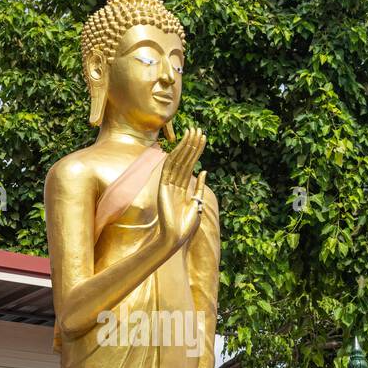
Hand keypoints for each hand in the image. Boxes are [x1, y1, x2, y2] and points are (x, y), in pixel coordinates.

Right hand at [157, 127, 205, 254]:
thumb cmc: (186, 226)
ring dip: (186, 146)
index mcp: (182, 188)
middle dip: (191, 144)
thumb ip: (199, 188)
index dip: (196, 151)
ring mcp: (168, 185)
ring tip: (193, 132)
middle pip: (184, 160)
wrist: (176, 238)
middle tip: (198, 129)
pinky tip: (182, 146)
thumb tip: (204, 171)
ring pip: (178, 161)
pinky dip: (175, 156)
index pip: (190, 165)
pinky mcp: (163, 188)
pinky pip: (170, 169)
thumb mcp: (197, 204)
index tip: (203, 137)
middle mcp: (174, 184)